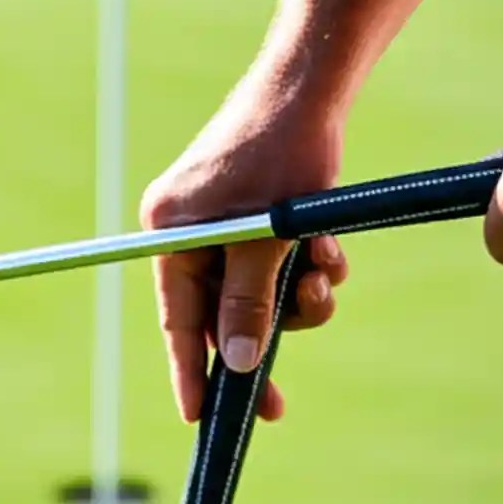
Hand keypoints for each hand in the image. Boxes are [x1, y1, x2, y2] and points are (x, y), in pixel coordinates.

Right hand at [139, 85, 348, 422]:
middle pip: (221, 310)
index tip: (199, 418)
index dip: (188, 371)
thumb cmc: (284, 151)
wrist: (313, 85)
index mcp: (171, 230)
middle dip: (265, 334)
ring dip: (298, 297)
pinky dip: (306, 267)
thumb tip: (235, 364)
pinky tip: (331, 252)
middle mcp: (189, 229)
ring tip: (329, 271)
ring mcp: (223, 222)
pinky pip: (276, 264)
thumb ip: (249, 302)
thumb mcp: (268, 237)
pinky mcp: (256, 215)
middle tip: (279, 400)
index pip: (176, 318)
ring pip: (257, 292)